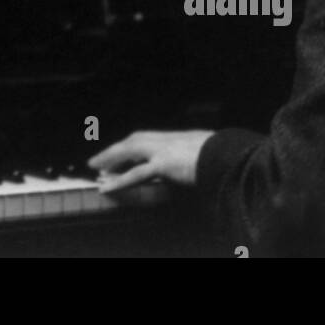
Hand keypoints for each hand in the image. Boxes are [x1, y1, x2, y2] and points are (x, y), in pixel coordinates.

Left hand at [88, 129, 214, 193]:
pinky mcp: (164, 164)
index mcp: (176, 137)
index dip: (130, 145)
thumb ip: (195, 153)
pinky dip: (120, 180)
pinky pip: (137, 174)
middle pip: (133, 140)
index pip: (146, 138)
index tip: (118, 151)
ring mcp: (163, 150)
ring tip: (95, 168)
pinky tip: (107, 187)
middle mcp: (166, 139)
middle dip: (115, 149)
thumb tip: (195, 157)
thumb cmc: (223, 154)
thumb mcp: (206, 150)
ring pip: (130, 152)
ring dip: (111, 160)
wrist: (229, 155)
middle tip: (98, 160)